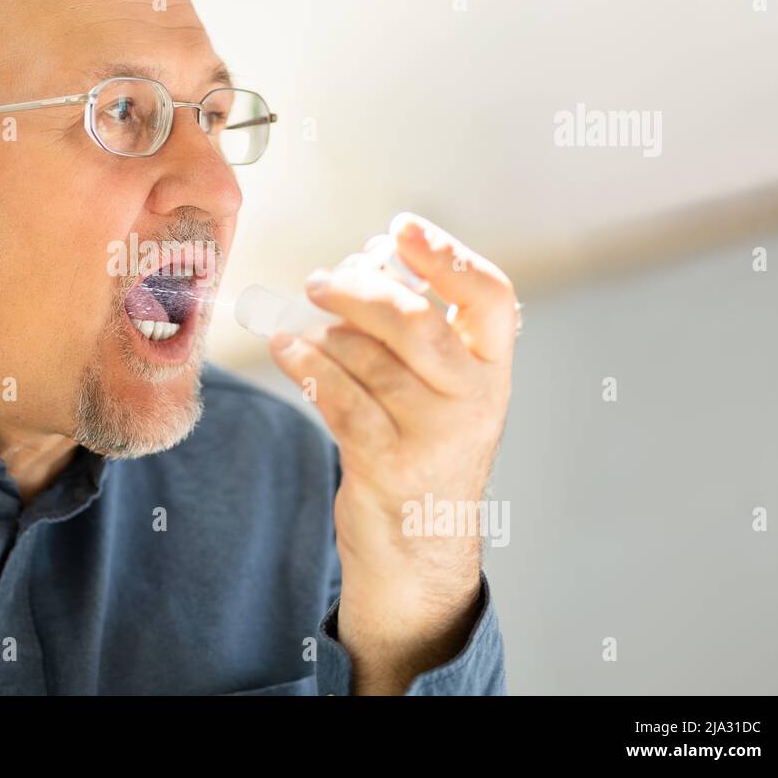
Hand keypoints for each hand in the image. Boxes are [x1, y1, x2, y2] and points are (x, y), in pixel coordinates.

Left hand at [268, 213, 517, 692]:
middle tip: (322, 281)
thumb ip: (418, 334)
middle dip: (359, 289)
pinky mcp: (388, 464)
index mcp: (492, 371)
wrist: (419, 551)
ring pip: (367, 357)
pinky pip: (337, 396)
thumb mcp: (443, 393)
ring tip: (304, 329)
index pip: (488, 295)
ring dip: (324, 333)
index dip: (445, 254)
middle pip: (415, 320)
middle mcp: (474, 401)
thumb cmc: (421, 452)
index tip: (400, 226)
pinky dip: (305, 364)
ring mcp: (434, 436)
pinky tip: (285, 348)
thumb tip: (365, 261)